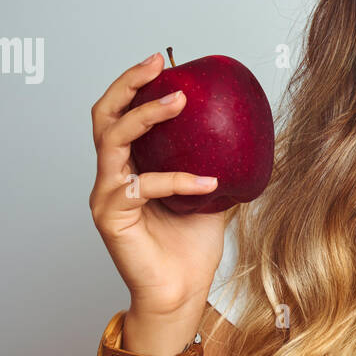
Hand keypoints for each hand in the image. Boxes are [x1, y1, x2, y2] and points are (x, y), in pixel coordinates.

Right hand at [88, 53, 231, 316]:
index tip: (162, 62)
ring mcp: (107, 196)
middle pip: (104, 116)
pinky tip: (209, 182)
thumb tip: (251, 136)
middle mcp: (111, 176)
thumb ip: (217, 165)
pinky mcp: (111, 218)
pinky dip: (178, 179)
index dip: (135, 84)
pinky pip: (144, 186)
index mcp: (130, 167)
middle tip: (157, 66)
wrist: (181, 293)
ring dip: (145, 116)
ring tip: (179, 102)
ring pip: (112, 141)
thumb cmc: (191, 249)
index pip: (121, 114)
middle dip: (128, 85)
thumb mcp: (211, 196)